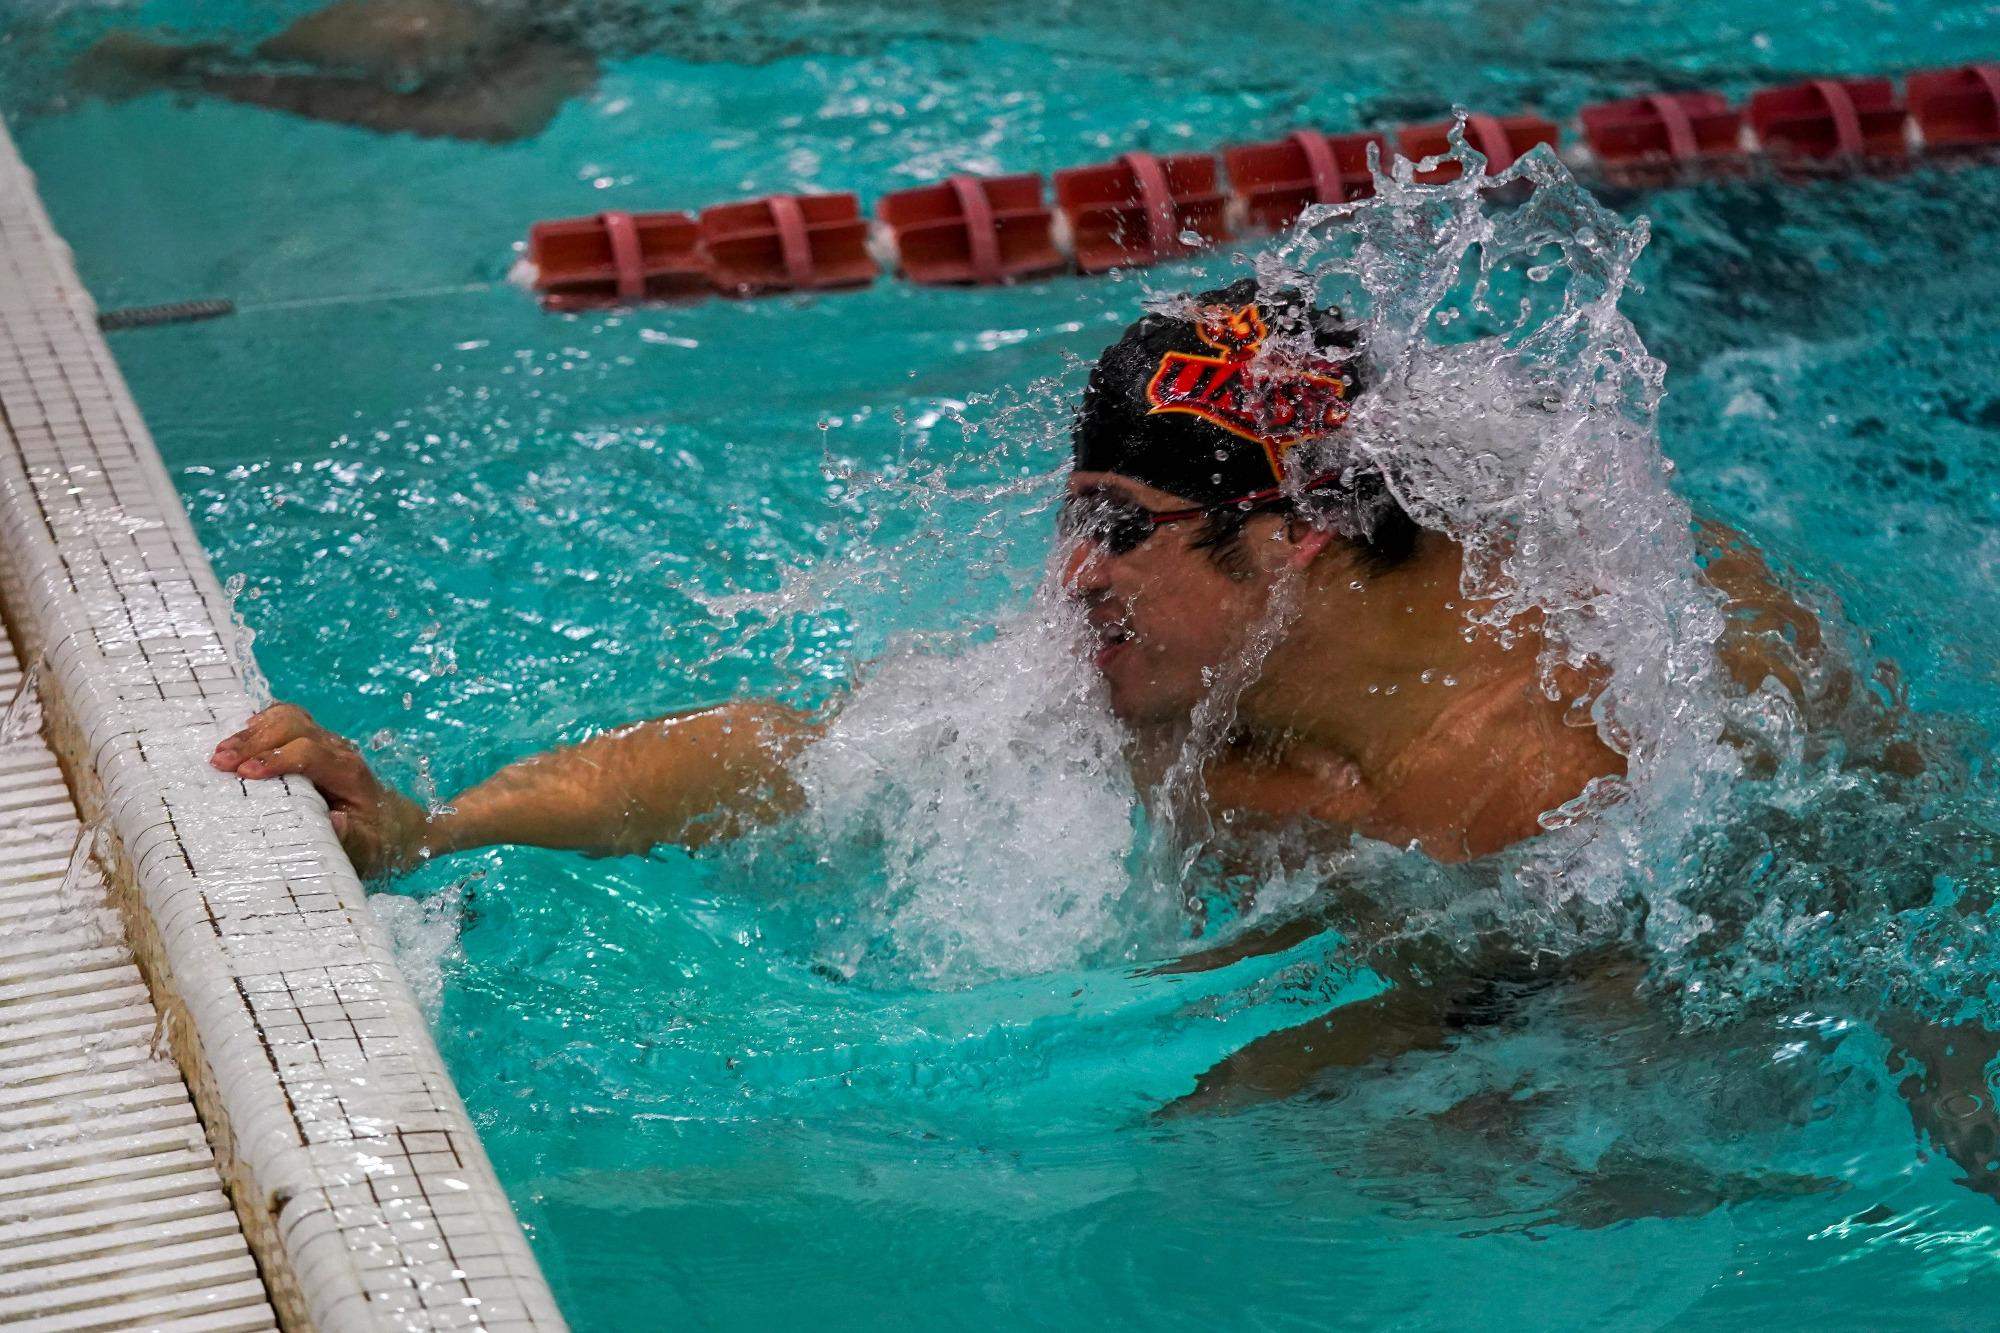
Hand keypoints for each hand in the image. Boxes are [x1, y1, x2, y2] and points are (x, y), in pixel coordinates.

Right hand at [210, 703, 430, 878]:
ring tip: (221, 752)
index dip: (276, 759)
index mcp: (349, 774)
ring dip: (253, 732)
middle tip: (218, 762)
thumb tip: (336, 821)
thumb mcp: (369, 851)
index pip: (310, 753)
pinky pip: (289, 720)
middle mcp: (339, 752)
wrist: (398, 826)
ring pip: (290, 718)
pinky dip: (262, 724)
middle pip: (295, 727)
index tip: (243, 774)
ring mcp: (327, 744)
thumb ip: (352, 839)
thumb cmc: (379, 842)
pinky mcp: (316, 744)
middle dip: (254, 741)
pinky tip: (241, 738)